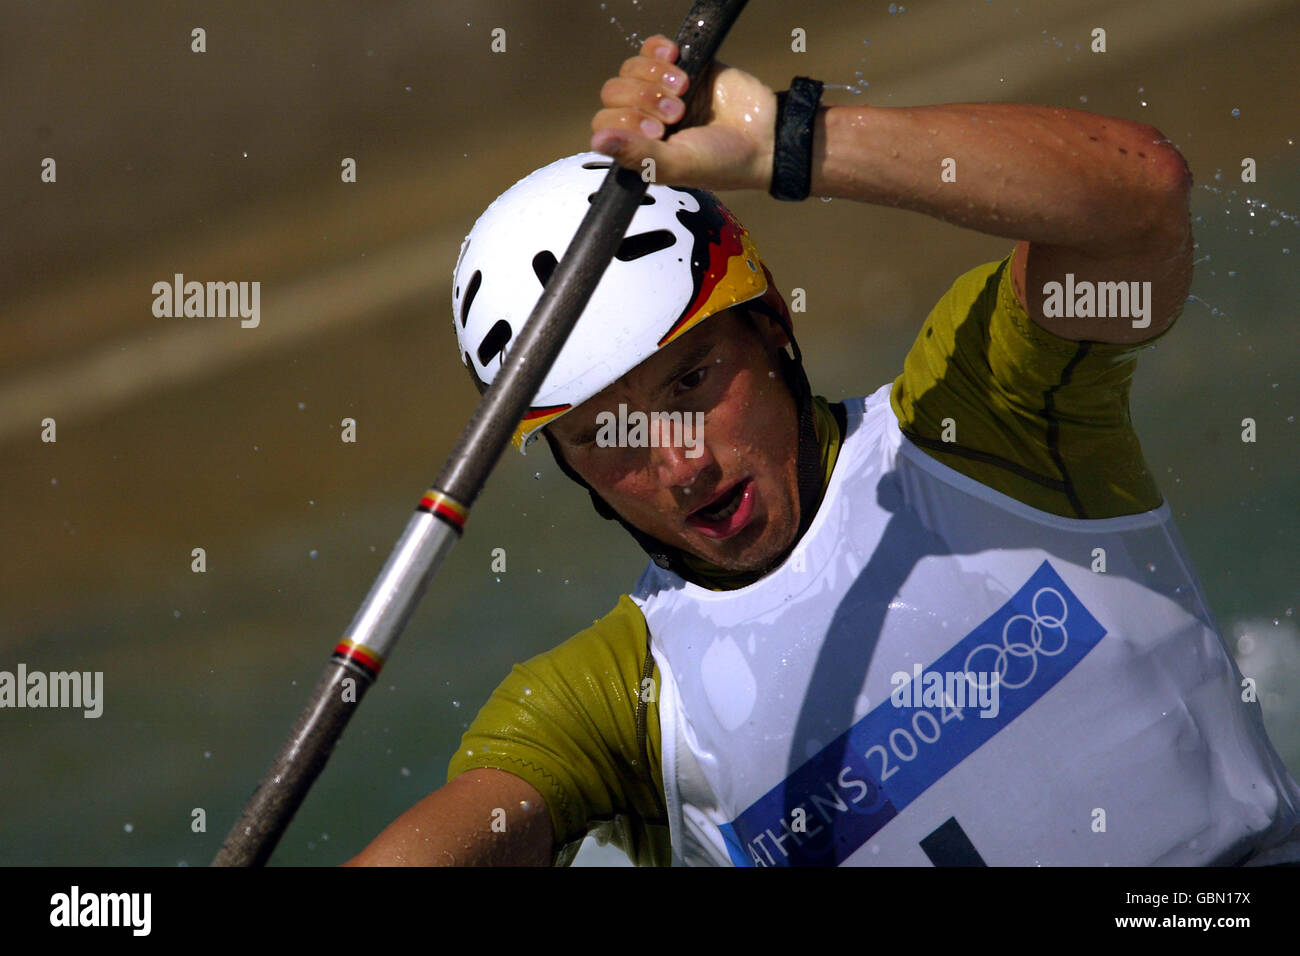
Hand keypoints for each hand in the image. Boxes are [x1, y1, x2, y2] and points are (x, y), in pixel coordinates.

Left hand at [590, 34, 775, 192]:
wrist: (765, 137)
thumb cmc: (723, 162)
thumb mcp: (678, 165)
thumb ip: (637, 155)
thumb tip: (598, 141)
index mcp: (638, 147)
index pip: (604, 124)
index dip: (625, 122)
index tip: (657, 131)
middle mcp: (644, 118)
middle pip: (614, 93)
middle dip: (644, 101)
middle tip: (678, 113)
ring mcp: (660, 90)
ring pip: (630, 69)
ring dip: (655, 77)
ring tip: (685, 91)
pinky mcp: (681, 65)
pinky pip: (650, 48)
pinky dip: (658, 51)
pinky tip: (677, 59)